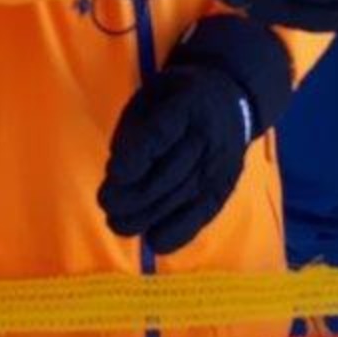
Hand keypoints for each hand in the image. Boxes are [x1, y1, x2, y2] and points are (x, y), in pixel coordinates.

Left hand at [98, 16, 292, 253]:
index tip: (113, 174)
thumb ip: (133, 130)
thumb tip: (118, 175)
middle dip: (132, 195)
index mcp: (188, 103)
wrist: (231, 102)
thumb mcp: (152, 95)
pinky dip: (178, 232)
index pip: (160, 134)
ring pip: (182, 198)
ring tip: (117, 223)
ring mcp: (220, 165)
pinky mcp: (225, 188)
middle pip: (169, 173)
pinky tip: (154, 241)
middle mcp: (208, 136)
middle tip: (106, 203)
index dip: (136, 158)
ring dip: (146, 217)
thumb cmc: (177, 99)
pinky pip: (203, 215)